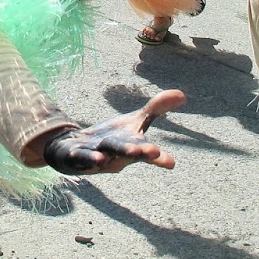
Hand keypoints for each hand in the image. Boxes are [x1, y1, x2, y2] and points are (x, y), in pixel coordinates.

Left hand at [36, 89, 186, 174]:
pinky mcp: (74, 155)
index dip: (157, 158)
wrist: (76, 151)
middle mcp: (114, 155)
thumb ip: (156, 109)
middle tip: (152, 151)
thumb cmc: (112, 138)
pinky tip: (86, 157)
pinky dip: (81, 157)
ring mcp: (93, 156)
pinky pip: (77, 156)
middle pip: (124, 151)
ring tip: (103, 160)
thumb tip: (183, 95)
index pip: (145, 151)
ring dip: (100, 157)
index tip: (171, 163)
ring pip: (99, 155)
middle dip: (136, 152)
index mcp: (130, 146)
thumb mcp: (135, 122)